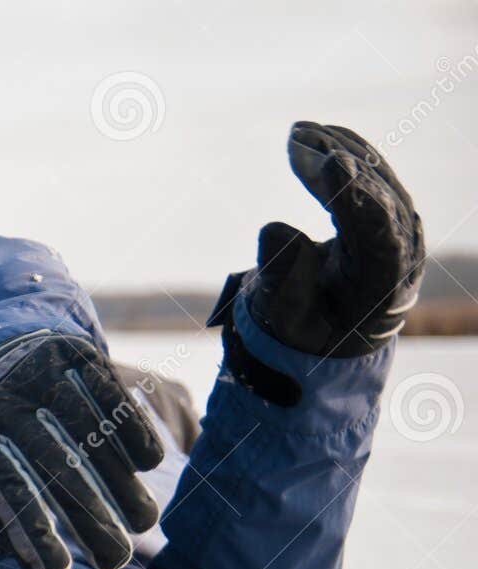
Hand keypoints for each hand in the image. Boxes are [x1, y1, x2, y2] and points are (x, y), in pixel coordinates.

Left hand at [0, 332, 164, 568]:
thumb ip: (0, 510)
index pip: (3, 488)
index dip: (30, 531)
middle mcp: (2, 399)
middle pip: (55, 466)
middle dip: (89, 518)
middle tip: (116, 560)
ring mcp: (39, 371)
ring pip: (91, 434)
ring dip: (122, 482)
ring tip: (143, 522)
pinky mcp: (74, 351)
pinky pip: (111, 395)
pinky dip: (132, 431)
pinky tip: (147, 467)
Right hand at [219, 122, 423, 362]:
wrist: (330, 330)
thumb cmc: (306, 328)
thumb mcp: (282, 317)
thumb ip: (281, 280)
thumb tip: (273, 229)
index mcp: (381, 289)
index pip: (378, 237)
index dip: (356, 199)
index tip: (331, 164)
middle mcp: (403, 254)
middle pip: (380, 199)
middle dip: (340, 165)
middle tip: (299, 138)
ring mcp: (400, 229)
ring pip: (379, 180)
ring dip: (340, 151)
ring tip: (299, 131)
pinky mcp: (389, 211)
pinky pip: (373, 174)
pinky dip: (346, 152)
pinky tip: (318, 134)